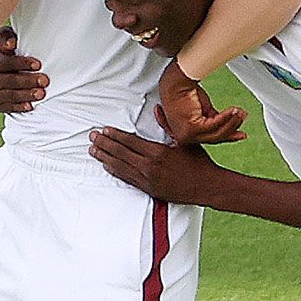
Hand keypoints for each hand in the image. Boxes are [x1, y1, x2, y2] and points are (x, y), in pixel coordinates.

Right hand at [0, 26, 47, 112]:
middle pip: (7, 81)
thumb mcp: (9, 39)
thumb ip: (7, 36)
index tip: (38, 64)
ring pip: (8, 95)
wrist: (9, 69)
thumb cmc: (12, 51)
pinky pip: (7, 108)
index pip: (4, 63)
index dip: (21, 63)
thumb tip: (11, 43)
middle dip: (27, 81)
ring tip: (41, 93)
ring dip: (26, 95)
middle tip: (45, 80)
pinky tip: (31, 106)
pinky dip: (19, 107)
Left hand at [89, 128, 218, 203]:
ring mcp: (148, 180)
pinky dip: (115, 171)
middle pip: (121, 153)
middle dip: (104, 144)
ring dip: (105, 157)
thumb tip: (156, 110)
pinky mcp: (149, 190)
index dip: (115, 135)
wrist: (208, 187)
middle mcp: (150, 166)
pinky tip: (107, 166)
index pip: (130, 141)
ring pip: (120, 167)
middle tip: (92, 137)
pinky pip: (127, 179)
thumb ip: (167, 125)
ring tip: (93, 151)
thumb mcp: (184, 141)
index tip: (104, 130)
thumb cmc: (199, 163)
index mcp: (158, 152)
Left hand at [157, 60, 247, 143]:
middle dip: (232, 128)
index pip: (210, 138)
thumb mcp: (203, 110)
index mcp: (186, 136)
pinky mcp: (191, 129)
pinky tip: (233, 111)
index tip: (241, 134)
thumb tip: (230, 121)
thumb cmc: (183, 93)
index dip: (228, 136)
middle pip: (215, 138)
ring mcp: (187, 135)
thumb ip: (214, 119)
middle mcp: (185, 138)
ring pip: (215, 133)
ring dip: (231, 122)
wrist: (175, 83)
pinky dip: (225, 117)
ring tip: (240, 113)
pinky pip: (213, 125)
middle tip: (243, 117)